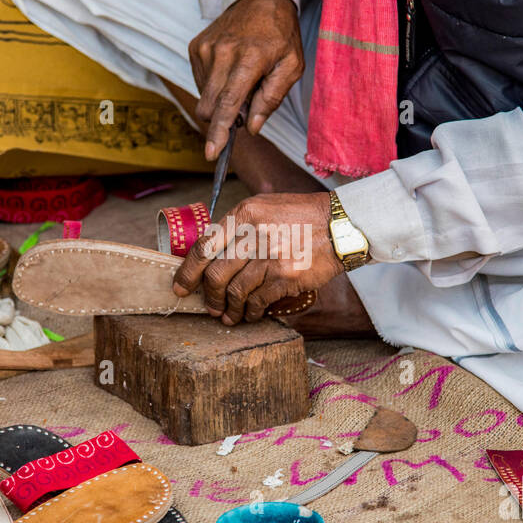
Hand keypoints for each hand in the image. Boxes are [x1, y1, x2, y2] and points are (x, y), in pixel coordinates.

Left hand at [173, 192, 344, 324]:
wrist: (341, 224)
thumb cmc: (301, 216)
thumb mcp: (264, 207)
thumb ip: (238, 226)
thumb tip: (212, 253)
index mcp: (244, 215)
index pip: (204, 246)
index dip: (188, 272)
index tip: (181, 287)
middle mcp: (254, 234)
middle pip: (215, 274)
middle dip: (208, 296)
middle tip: (209, 306)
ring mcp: (270, 257)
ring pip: (235, 291)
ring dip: (229, 308)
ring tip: (229, 316)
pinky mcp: (285, 276)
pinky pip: (258, 300)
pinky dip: (250, 312)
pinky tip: (250, 315)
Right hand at [188, 0, 302, 159]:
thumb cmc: (281, 34)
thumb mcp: (291, 65)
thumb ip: (272, 98)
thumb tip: (250, 126)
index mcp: (248, 59)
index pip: (228, 104)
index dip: (219, 132)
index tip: (211, 154)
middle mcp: (221, 53)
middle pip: (209, 106)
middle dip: (222, 118)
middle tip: (245, 105)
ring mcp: (205, 48)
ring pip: (204, 96)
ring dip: (220, 99)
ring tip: (241, 79)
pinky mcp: (196, 46)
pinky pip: (200, 81)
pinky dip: (214, 85)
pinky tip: (230, 70)